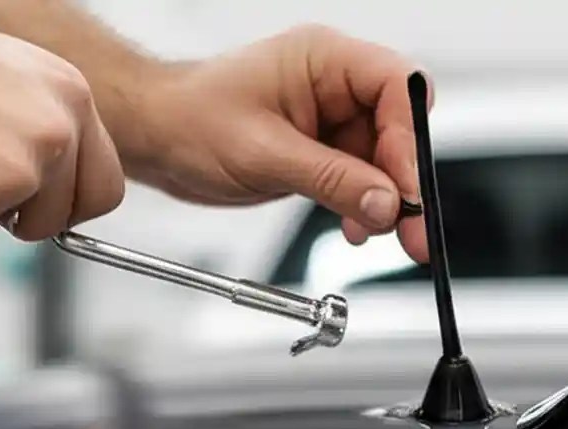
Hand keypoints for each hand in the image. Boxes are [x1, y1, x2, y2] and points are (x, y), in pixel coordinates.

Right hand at [0, 5, 124, 241]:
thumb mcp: (6, 81)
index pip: (107, 183)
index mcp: (69, 92)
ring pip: (20, 230)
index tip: (45, 206)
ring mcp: (19, 164)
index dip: (71, 205)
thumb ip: (44, 128)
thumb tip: (65, 183)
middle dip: (29, 218)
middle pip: (71, 216)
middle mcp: (56, 126)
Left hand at [122, 25, 429, 261]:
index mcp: (325, 58)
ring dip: (385, 200)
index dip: (409, 138)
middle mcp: (335, 83)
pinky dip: (363, 206)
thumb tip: (385, 202)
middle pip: (399, 127)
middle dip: (405, 180)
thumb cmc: (190, 120)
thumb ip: (332, 179)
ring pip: (384, 160)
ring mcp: (331, 117)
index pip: (397, 87)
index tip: (406, 188)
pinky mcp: (324, 149)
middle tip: (411, 227)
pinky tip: (354, 226)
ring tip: (372, 231)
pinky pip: (361, 178)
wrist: (156, 138)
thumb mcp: (264, 154)